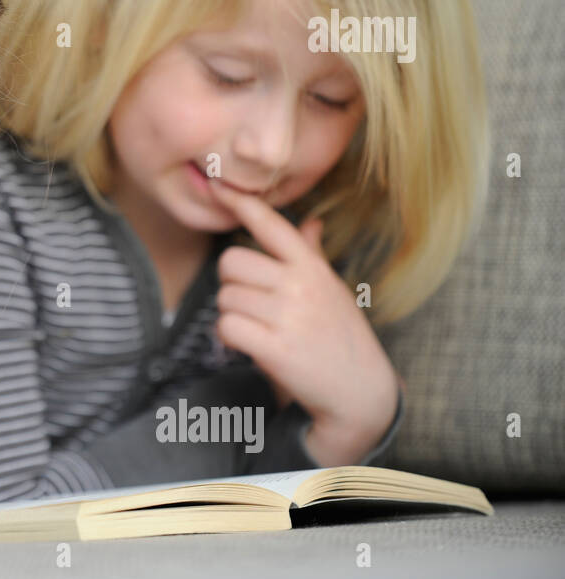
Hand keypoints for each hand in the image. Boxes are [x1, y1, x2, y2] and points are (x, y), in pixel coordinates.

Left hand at [206, 177, 399, 463]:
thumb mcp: (331, 291)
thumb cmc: (340, 337)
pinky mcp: (276, 348)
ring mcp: (289, 316)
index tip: (218, 185)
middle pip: (231, 262)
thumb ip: (312, 256)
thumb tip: (311, 222)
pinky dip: (228, 338)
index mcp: (312, 268)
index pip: (271, 225)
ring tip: (257, 328)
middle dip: (231, 283)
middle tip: (251, 304)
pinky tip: (247, 345)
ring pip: (225, 297)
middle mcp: (301, 286)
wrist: (360, 393)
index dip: (241, 203)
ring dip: (231, 314)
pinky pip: (226, 326)